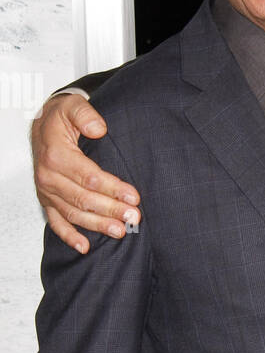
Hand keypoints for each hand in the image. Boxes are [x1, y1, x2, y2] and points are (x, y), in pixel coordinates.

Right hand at [31, 94, 140, 252]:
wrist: (43, 125)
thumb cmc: (60, 117)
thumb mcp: (72, 105)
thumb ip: (85, 113)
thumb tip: (98, 128)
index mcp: (56, 155)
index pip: (88, 177)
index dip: (112, 188)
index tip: (133, 196)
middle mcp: (48, 176)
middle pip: (83, 198)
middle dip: (111, 210)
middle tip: (133, 218)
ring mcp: (47, 191)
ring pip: (73, 213)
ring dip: (97, 225)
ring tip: (120, 232)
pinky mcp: (47, 201)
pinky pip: (56, 222)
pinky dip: (69, 236)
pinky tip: (84, 247)